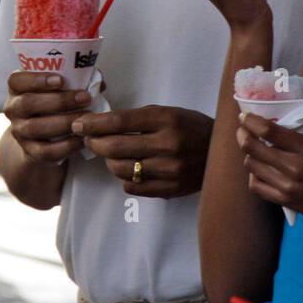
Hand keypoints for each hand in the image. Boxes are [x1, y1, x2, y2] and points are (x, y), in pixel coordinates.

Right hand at [4, 71, 94, 166]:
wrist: (41, 137)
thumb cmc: (53, 105)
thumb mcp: (57, 90)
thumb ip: (75, 82)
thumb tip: (99, 83)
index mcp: (17, 89)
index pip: (16, 80)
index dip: (36, 79)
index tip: (60, 79)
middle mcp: (13, 109)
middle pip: (27, 103)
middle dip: (59, 100)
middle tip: (85, 97)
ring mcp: (19, 132)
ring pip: (36, 128)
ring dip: (64, 122)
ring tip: (86, 118)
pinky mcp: (30, 152)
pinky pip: (46, 151)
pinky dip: (66, 145)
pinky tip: (82, 138)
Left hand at [72, 106, 212, 197]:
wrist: (223, 154)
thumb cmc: (191, 127)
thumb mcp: (169, 112)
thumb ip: (138, 118)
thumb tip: (100, 124)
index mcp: (167, 119)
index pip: (120, 121)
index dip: (94, 124)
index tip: (78, 124)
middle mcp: (168, 145)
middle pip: (115, 148)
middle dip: (94, 143)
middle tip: (89, 140)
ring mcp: (170, 170)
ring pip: (121, 169)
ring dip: (108, 161)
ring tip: (110, 154)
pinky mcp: (171, 189)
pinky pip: (134, 187)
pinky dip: (125, 177)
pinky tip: (129, 168)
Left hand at [236, 113, 302, 240]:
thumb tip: (300, 126)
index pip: (269, 132)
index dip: (251, 121)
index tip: (245, 115)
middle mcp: (293, 168)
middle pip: (253, 148)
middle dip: (243, 135)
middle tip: (243, 129)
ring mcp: (287, 187)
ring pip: (252, 167)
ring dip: (248, 155)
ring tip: (253, 148)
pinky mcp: (286, 202)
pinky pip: (257, 188)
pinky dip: (254, 177)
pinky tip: (260, 171)